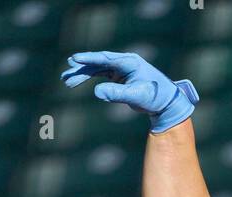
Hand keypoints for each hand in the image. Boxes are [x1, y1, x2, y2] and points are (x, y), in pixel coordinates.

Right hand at [61, 51, 198, 132]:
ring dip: (82, 75)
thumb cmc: (154, 97)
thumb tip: (96, 93)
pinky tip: (78, 83)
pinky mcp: (119, 77)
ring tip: (67, 81)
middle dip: (81, 69)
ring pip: (97, 70)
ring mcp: (120, 69)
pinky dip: (90, 79)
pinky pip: (101, 76)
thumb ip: (117, 94)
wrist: (166, 101)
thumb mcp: (136, 97)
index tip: (75, 60)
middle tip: (66, 75)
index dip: (89, 59)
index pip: (105, 59)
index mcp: (129, 62)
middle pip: (98, 63)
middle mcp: (123, 63)